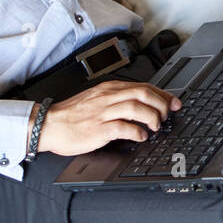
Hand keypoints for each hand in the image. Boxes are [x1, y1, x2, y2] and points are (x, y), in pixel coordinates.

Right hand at [35, 81, 181, 155]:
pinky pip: (123, 127)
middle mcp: (108, 97)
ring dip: (152, 117)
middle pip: (143, 93)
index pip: (143, 86)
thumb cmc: (72, 116)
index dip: (162, 94)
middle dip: (161, 104)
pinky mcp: (98, 128)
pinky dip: (137, 131)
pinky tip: (141, 136)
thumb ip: (116, 100)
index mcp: (109, 89)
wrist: (49, 124)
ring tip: (155, 126)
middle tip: (167, 115)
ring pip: (136, 107)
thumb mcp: (96, 100)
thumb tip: (141, 106)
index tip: (174, 102)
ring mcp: (103, 112)